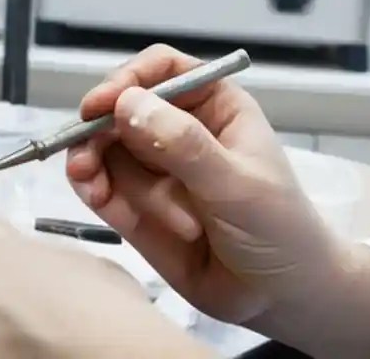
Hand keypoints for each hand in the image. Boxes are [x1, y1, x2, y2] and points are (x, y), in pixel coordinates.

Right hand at [67, 44, 369, 357]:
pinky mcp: (134, 205)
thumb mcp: (236, 185)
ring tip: (108, 195)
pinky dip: (90, 187)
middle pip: (119, 107)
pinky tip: (94, 195)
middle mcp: (177, 130)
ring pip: (105, 149)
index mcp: (213, 107)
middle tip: (86, 157)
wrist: (282, 299)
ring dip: (104, 170)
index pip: (161, 70)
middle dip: (99, 131)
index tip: (102, 105)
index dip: (128, 80)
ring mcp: (153, 168)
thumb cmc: (279, 230)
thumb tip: (126, 105)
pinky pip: (98, 184)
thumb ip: (182, 145)